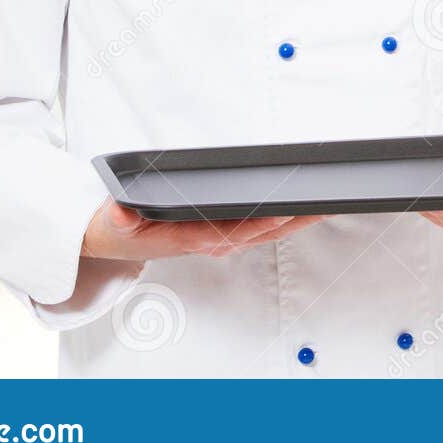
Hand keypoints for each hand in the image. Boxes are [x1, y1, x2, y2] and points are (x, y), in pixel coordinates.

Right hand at [81, 198, 326, 261]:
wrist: (115, 241)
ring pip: (270, 230)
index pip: (235, 230)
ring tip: (329, 203)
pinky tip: (307, 208)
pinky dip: (288, 217)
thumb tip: (120, 212)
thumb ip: (119, 217)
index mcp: (194, 237)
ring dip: (300, 219)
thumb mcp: (113, 222)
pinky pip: (265, 227)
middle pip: (264, 230)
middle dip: (296, 218)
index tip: (285, 209)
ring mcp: (224, 239)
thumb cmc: (120, 228)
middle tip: (326, 201)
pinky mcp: (228, 234)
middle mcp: (215, 241)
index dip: (262, 221)